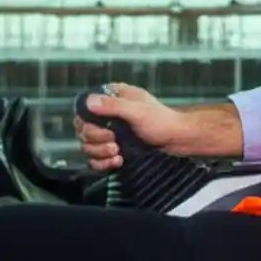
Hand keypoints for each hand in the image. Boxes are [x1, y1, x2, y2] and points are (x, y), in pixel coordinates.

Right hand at [73, 83, 189, 170]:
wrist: (177, 140)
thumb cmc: (162, 121)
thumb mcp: (138, 111)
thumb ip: (113, 106)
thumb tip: (89, 102)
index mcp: (112, 97)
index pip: (83, 109)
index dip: (87, 123)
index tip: (105, 130)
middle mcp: (107, 113)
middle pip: (83, 130)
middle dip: (96, 140)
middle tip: (114, 144)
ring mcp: (110, 132)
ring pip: (88, 145)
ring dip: (99, 153)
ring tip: (117, 153)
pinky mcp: (114, 148)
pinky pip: (96, 158)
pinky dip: (103, 163)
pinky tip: (118, 161)